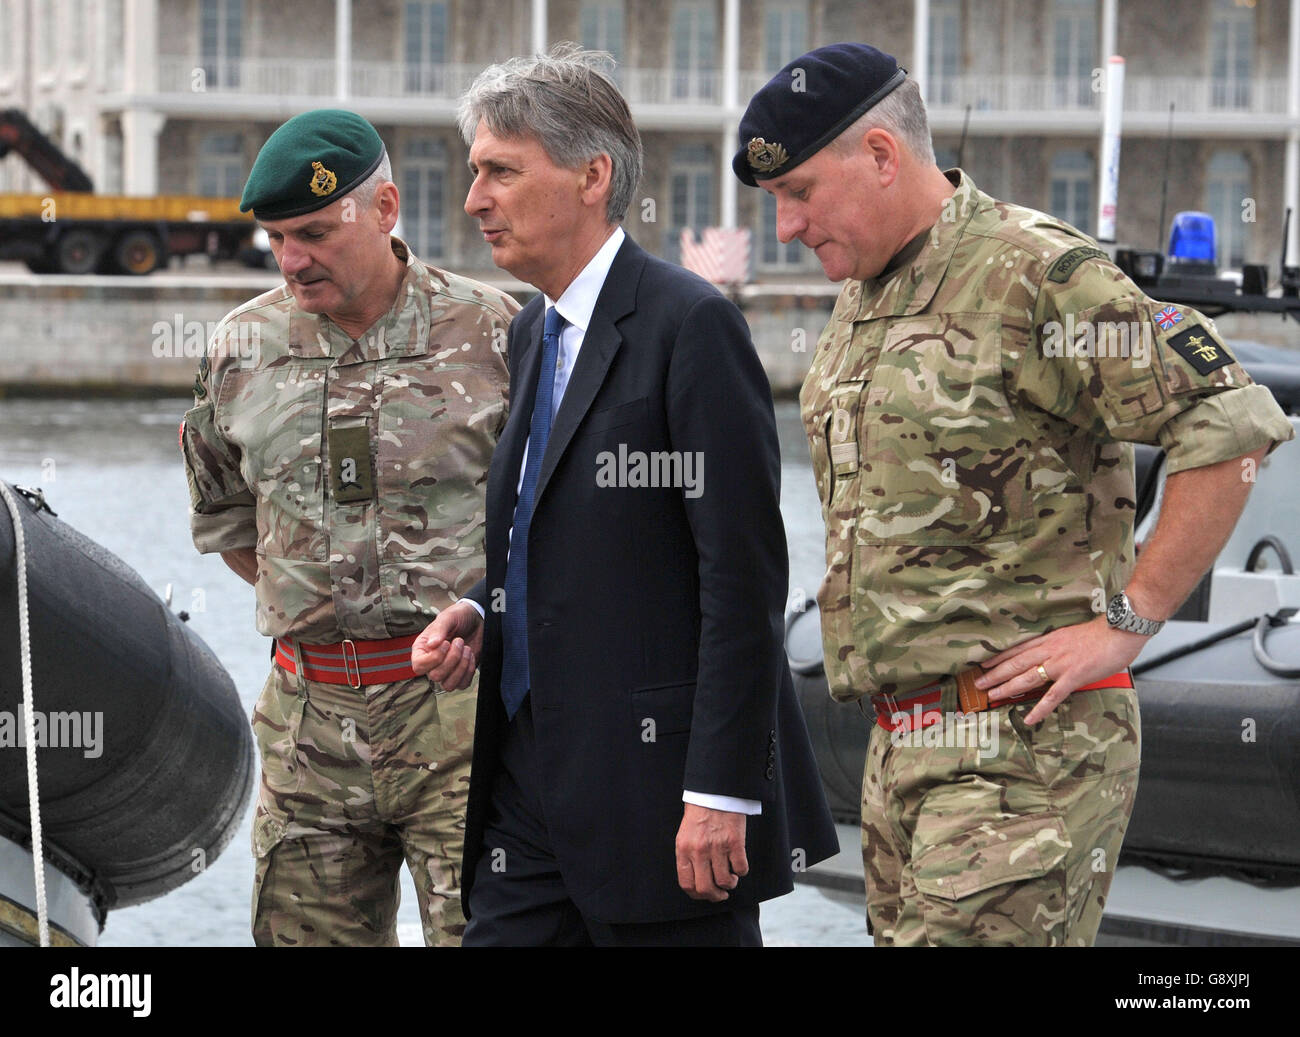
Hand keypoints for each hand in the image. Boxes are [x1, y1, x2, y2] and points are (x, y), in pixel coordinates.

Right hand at [411, 601, 482, 690]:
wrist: (477, 619)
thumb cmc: (459, 617)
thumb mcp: (448, 617)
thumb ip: (439, 629)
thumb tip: (432, 644)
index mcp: (422, 649)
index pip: (419, 666)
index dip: (433, 658)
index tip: (446, 643)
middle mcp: (431, 663)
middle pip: (435, 676)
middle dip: (452, 659)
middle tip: (459, 641)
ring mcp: (446, 671)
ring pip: (448, 685)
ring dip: (461, 667)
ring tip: (467, 649)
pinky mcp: (460, 675)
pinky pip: (462, 684)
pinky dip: (469, 671)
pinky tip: (471, 655)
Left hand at [674, 804, 748, 901]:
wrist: (714, 792)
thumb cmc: (699, 813)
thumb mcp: (685, 835)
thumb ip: (688, 857)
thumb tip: (696, 880)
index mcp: (683, 849)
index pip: (687, 883)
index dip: (697, 895)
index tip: (705, 894)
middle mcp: (699, 850)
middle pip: (706, 888)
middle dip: (715, 896)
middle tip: (721, 894)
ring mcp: (717, 847)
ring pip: (725, 881)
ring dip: (730, 884)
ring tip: (731, 878)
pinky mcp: (735, 842)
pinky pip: (741, 868)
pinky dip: (741, 871)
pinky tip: (738, 865)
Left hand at [974, 616, 1147, 724]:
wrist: (1120, 630)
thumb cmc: (1102, 633)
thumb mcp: (1073, 635)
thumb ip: (1060, 646)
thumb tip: (1053, 655)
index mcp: (1050, 639)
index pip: (1018, 649)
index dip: (999, 657)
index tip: (983, 664)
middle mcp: (1050, 650)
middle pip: (1016, 663)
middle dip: (995, 674)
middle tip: (978, 683)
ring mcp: (1060, 664)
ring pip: (1027, 677)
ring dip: (1008, 687)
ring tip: (992, 696)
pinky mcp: (1074, 676)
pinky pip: (1053, 696)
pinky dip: (1040, 708)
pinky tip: (1029, 718)